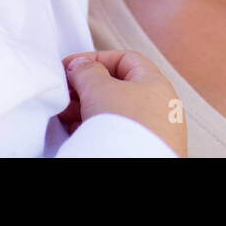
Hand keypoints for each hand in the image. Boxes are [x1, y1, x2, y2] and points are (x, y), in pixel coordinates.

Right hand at [59, 50, 186, 156]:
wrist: (135, 167)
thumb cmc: (127, 127)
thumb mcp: (99, 88)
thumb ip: (87, 70)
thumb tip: (80, 65)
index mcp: (156, 83)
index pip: (125, 59)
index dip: (95, 59)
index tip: (71, 67)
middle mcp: (160, 105)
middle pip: (118, 86)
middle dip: (87, 87)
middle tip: (65, 94)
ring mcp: (154, 130)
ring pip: (116, 112)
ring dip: (88, 109)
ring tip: (66, 116)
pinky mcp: (143, 149)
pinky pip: (118, 133)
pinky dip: (97, 130)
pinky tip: (79, 134)